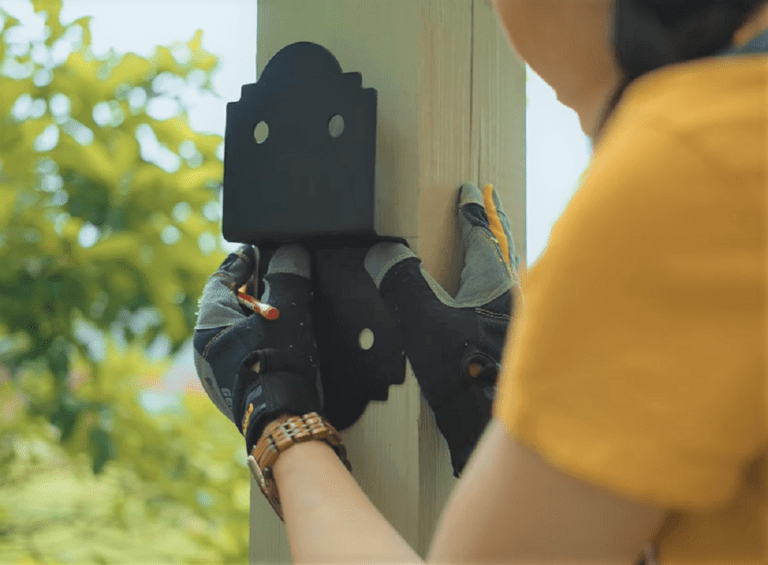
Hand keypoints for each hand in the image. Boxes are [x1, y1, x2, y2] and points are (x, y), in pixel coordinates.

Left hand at [193, 244, 323, 453]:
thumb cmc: (279, 362)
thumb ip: (289, 276)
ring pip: (232, 335)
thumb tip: (292, 252)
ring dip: (253, 321)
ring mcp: (215, 377)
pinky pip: (240, 358)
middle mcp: (203, 352)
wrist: (281, 420)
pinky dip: (256, 344)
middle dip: (248, 293)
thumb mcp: (289, 310)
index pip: (219, 282)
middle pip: (225, 309)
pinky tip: (277, 346)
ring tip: (279, 312)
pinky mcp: (231, 395)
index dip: (239, 264)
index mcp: (208, 327)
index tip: (254, 253)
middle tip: (270, 280)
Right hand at [364, 184, 518, 476]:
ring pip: (512, 276)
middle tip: (493, 208)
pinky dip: (501, 287)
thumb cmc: (463, 370)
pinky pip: (510, 301)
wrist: (492, 426)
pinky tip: (493, 299)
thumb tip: (383, 251)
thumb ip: (400, 278)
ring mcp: (519, 322)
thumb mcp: (422, 318)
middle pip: (507, 251)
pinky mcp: (515, 345)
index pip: (483, 234)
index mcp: (496, 281)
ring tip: (493, 246)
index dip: (473, 211)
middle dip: (499, 229)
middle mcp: (516, 296)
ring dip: (502, 257)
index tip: (471, 192)